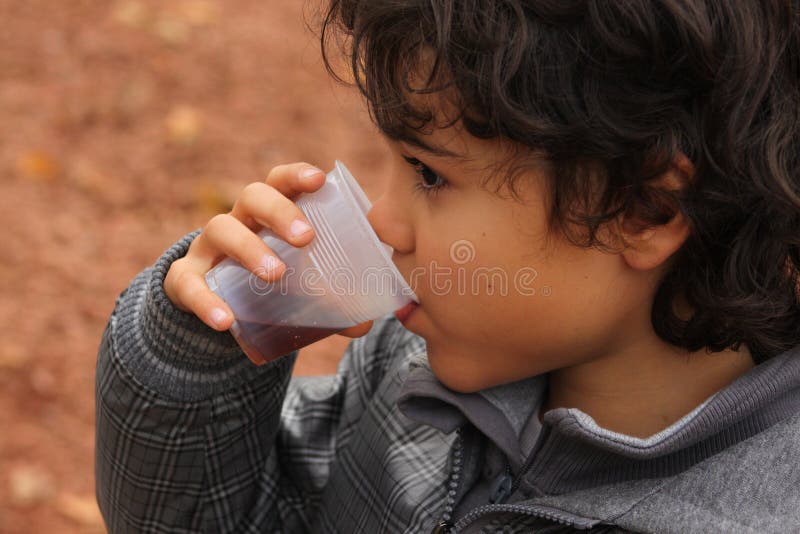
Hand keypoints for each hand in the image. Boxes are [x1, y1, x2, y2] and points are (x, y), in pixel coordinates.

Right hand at [163, 162, 372, 338]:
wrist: (212, 305)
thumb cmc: (266, 280)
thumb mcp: (297, 284)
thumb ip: (329, 300)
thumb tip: (364, 323)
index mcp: (269, 214)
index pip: (280, 181)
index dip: (297, 175)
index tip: (319, 180)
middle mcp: (238, 220)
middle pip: (253, 197)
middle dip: (280, 212)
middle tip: (306, 238)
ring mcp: (209, 246)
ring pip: (221, 229)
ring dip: (250, 249)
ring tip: (275, 275)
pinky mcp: (185, 278)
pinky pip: (189, 284)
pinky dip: (206, 301)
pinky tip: (225, 320)